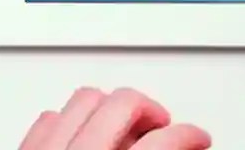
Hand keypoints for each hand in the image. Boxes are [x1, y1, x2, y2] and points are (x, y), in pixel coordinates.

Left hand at [20, 88, 210, 149]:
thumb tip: (179, 148)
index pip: (163, 139)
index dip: (189, 135)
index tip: (197, 139)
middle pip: (122, 102)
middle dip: (150, 109)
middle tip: (164, 128)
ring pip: (83, 99)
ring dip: (109, 108)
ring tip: (126, 126)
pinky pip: (46, 121)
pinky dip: (69, 122)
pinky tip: (83, 135)